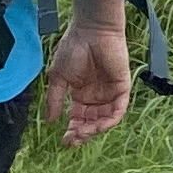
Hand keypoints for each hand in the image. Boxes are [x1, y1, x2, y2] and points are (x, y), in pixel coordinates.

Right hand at [43, 14, 132, 147]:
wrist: (90, 30)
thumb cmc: (73, 48)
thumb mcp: (59, 77)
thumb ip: (55, 99)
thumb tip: (50, 121)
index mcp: (81, 94)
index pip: (78, 118)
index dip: (72, 131)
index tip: (64, 141)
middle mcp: (96, 96)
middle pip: (91, 122)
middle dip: (82, 133)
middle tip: (73, 139)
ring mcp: (110, 92)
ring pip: (105, 119)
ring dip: (94, 129)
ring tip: (82, 133)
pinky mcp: (122, 87)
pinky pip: (119, 109)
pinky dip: (109, 120)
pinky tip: (98, 126)